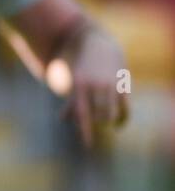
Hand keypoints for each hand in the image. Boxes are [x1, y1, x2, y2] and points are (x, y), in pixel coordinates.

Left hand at [45, 27, 128, 146]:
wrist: (97, 44)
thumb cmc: (80, 67)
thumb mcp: (71, 82)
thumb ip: (70, 101)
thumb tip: (63, 120)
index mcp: (78, 86)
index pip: (82, 113)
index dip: (85, 131)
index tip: (88, 146)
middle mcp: (95, 85)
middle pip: (99, 114)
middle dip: (97, 124)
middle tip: (93, 127)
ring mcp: (110, 84)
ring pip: (113, 112)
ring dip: (110, 121)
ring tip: (107, 124)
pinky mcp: (122, 83)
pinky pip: (125, 106)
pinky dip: (123, 118)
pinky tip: (118, 124)